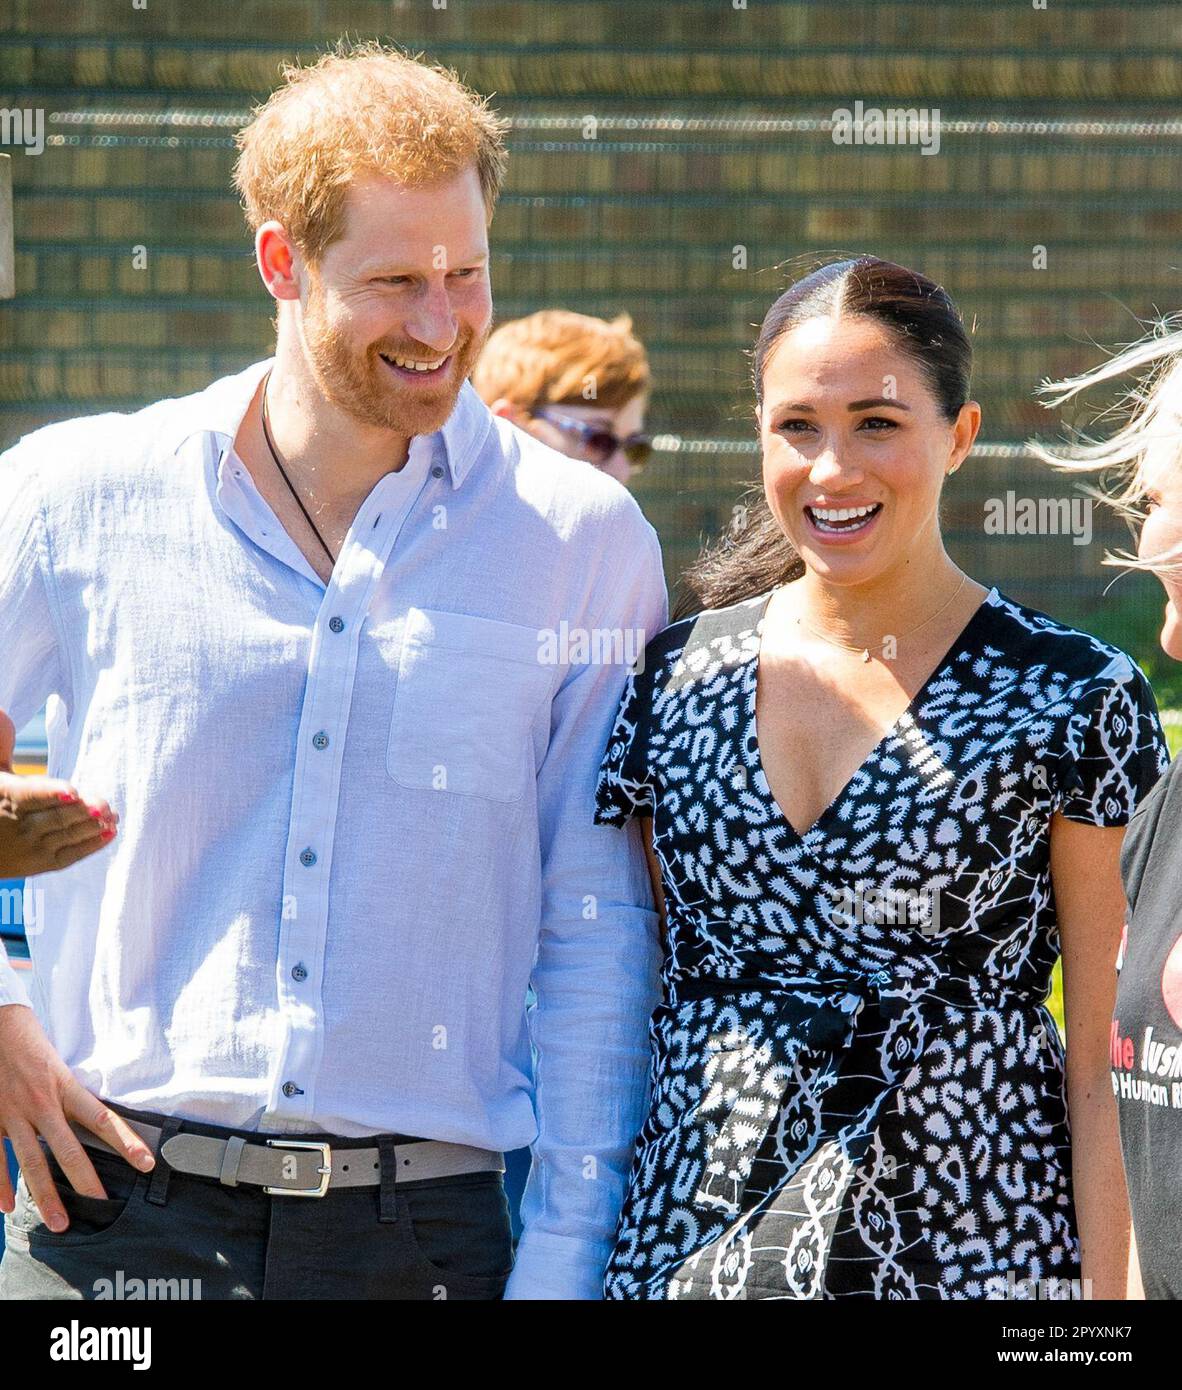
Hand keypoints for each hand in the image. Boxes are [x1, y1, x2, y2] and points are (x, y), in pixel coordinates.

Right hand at [0, 710, 117, 877]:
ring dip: (94, 826)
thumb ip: (2, 747)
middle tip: (106, 803)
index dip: (52, 793)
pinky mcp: (40, 865)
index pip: (31, 795)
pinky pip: (70, 856)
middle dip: (84, 811)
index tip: (72, 790)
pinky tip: (111, 833)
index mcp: (6, 797)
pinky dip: (92, 846)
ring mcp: (30, 848)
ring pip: (67, 836)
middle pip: (56, 817)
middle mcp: (17, 826)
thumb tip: (3, 713)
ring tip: (113, 815)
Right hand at [0, 1005, 154, 1227]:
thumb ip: (72, 1096)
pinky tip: (8, 1207)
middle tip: (101, 1206)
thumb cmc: (32, 1045)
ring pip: (32, 1161)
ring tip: (59, 1222)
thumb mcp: (59, 1066)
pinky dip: (0, 1185)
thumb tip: (95, 1123)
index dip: (126, 1141)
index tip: (145, 1163)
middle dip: (85, 1181)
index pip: (102, 1119)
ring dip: (46, 1195)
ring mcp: (13, 1113)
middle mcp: (41, 1102)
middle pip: (67, 1149)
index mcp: (65, 1086)